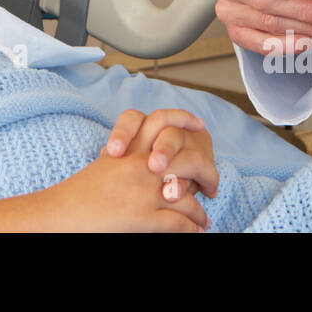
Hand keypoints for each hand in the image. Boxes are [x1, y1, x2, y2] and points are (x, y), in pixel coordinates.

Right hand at [40, 110, 216, 231]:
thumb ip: (124, 157)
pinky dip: (192, 226)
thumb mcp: (103, 165)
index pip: (161, 121)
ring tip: (204, 218)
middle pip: (185, 157)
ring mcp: (144, 191)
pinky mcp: (144, 216)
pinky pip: (180, 221)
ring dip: (200, 210)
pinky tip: (196, 230)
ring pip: (187, 195)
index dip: (183, 119)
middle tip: (212, 182)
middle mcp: (140, 165)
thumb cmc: (77, 192)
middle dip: (204, 171)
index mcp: (129, 149)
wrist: (60, 212)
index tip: (198, 124)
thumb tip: (138, 157)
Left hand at [103, 109, 218, 202]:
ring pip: (185, 141)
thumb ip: (122, 163)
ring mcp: (186, 137)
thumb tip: (105, 161)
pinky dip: (206, 179)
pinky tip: (207, 192)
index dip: (123, 132)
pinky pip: (205, 164)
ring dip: (186, 167)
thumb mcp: (131, 167)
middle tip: (155, 167)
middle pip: (162, 122)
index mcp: (142, 126)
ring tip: (173, 191)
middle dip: (161, 146)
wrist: (179, 178)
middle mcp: (165, 127)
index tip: (113, 152)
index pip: (132, 119)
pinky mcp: (204, 155)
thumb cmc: (142, 175)